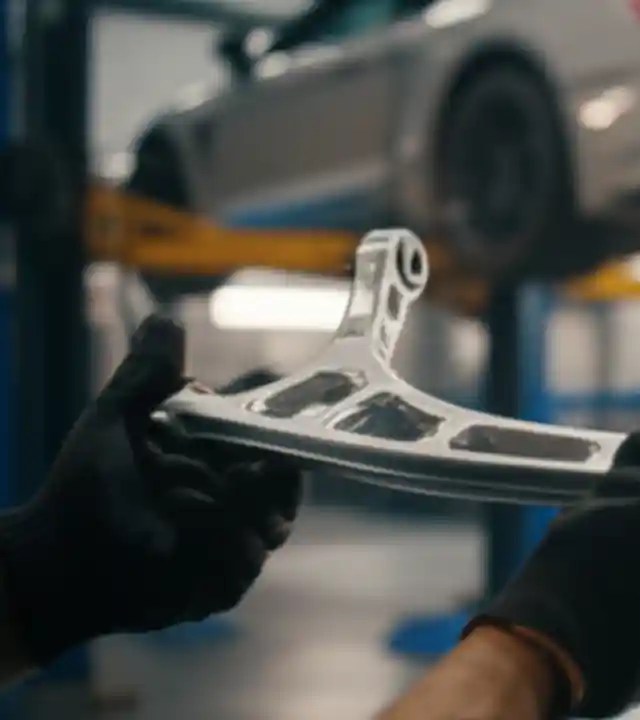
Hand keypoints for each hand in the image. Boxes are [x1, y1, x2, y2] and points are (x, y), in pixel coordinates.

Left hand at [0, 316, 301, 663]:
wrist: (54, 560)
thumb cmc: (82, 490)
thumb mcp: (115, 422)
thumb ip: (147, 376)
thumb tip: (167, 318)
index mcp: (223, 467)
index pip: (280, 455)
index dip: (276, 452)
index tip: (256, 447)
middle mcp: (238, 510)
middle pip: (283, 495)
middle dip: (252, 487)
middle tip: (210, 481)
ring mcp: (233, 552)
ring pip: (264, 531)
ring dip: (220, 520)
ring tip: (172, 516)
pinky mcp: (220, 589)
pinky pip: (240, 568)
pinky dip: (210, 553)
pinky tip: (174, 548)